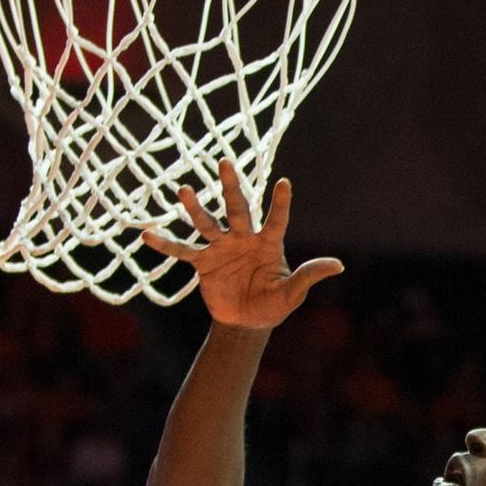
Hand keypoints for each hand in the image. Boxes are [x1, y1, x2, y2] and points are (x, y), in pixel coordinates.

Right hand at [138, 159, 342, 329]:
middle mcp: (243, 238)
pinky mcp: (204, 263)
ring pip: (207, 223)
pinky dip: (166, 244)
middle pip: (237, 209)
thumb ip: (308, 275)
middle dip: (231, 187)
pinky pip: (183, 251)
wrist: (246, 322)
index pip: (276, 220)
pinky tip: (146, 235)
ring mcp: (221, 248)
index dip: (280, 203)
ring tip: (183, 191)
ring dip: (195, 208)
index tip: (284, 182)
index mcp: (268, 243)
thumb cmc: (273, 304)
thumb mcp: (292, 293)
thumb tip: (338, 264)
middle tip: (225, 163)